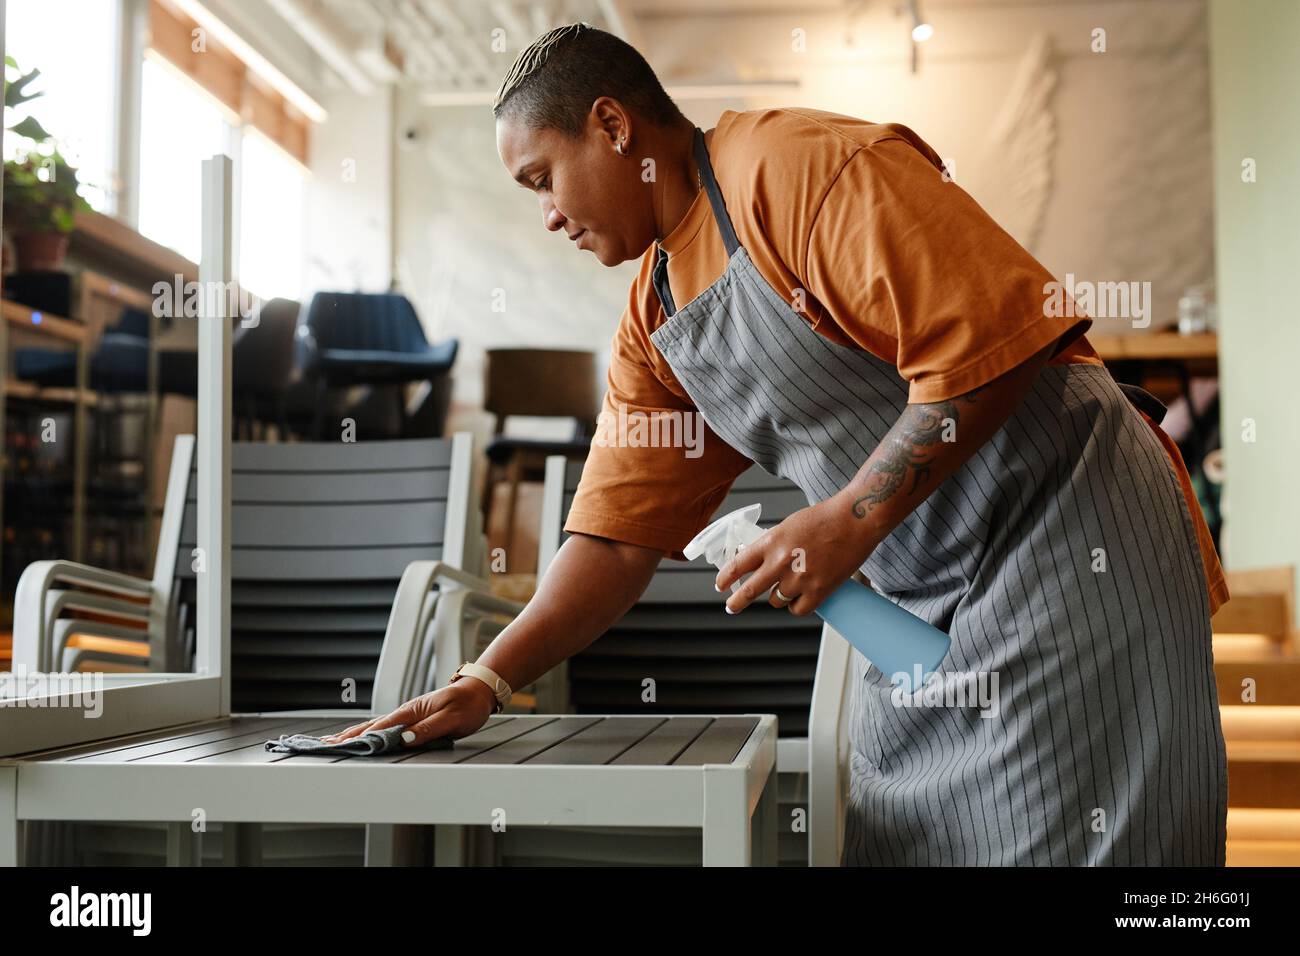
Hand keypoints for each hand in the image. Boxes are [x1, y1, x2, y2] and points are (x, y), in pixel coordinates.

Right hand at [319, 677, 496, 747]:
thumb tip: (404, 739)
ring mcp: (408, 715)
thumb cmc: (467, 705)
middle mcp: (406, 713)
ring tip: (334, 741)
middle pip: (371, 726)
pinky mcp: (413, 719)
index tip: (340, 745)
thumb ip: (428, 729)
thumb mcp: (451, 719)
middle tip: (324, 745)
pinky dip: (369, 732)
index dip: (360, 738)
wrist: (479, 691)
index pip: (380, 728)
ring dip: (354, 734)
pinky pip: (386, 727)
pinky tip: (361, 736)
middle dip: (347, 735)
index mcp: (411, 712)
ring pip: (375, 726)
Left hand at [714, 490, 877, 616]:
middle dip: (737, 601)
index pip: (738, 564)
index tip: (720, 585)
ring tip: (792, 585)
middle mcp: (781, 562)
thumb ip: (773, 545)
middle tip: (731, 606)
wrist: (855, 519)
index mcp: (771, 542)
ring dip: (779, 596)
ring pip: (776, 600)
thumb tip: (760, 563)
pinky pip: (798, 609)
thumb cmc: (825, 518)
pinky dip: (797, 606)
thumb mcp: (788, 526)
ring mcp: (799, 578)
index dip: (726, 578)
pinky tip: (801, 598)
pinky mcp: (819, 590)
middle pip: (750, 590)